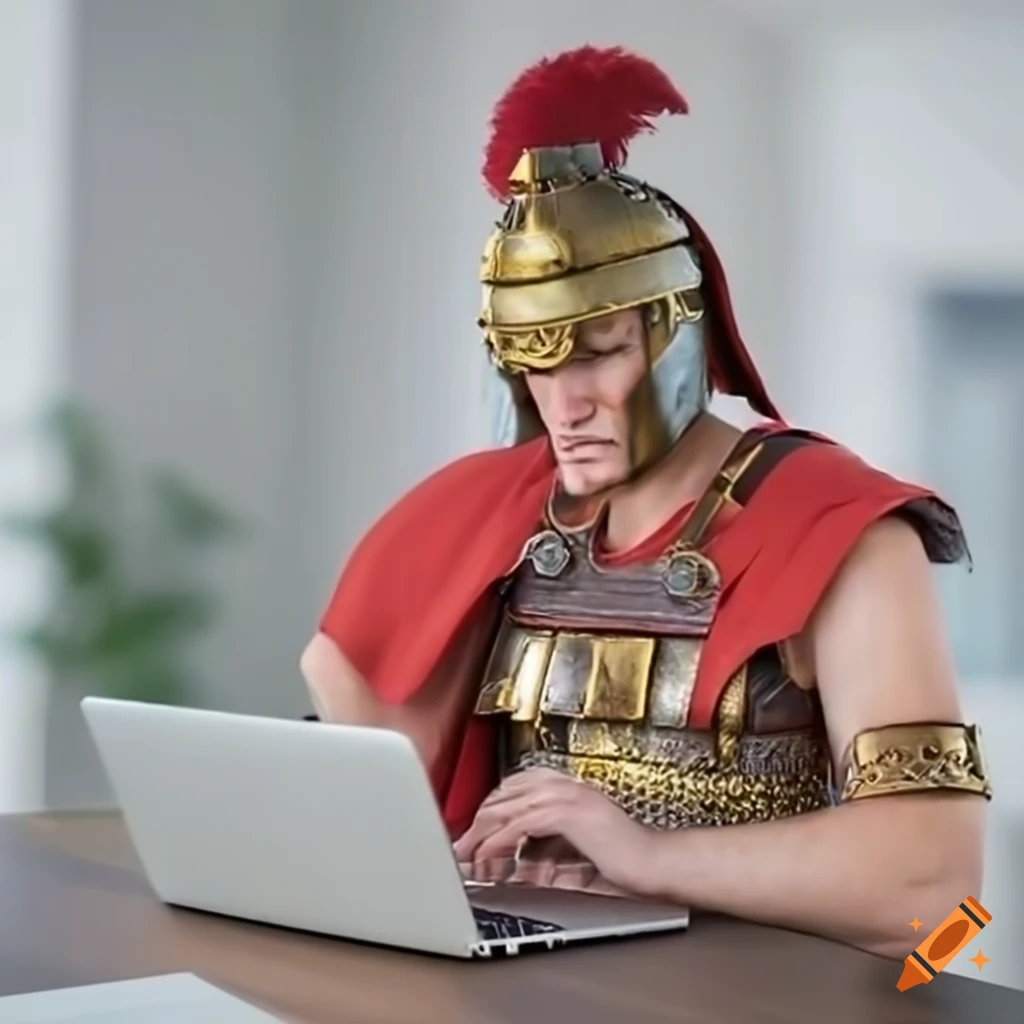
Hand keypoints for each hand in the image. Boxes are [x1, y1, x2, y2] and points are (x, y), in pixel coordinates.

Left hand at [453, 768, 658, 895]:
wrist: (652, 863)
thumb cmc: (619, 859)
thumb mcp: (572, 847)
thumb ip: (544, 846)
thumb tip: (514, 858)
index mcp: (564, 785)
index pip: (511, 788)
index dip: (487, 813)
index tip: (472, 837)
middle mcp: (562, 784)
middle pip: (502, 797)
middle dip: (476, 826)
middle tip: (462, 852)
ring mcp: (565, 795)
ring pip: (506, 809)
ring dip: (481, 837)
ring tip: (468, 859)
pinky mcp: (568, 813)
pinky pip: (520, 824)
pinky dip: (498, 843)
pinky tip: (490, 858)